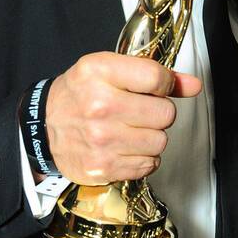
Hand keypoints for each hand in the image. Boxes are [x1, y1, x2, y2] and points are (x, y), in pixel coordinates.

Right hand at [46, 52, 201, 184]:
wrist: (44, 128)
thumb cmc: (79, 95)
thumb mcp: (108, 70)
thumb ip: (154, 74)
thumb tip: (193, 85)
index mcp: (99, 73)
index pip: (157, 78)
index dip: (164, 84)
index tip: (154, 88)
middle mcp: (100, 106)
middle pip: (165, 113)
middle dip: (158, 113)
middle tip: (139, 112)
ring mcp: (102, 140)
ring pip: (160, 141)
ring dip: (151, 137)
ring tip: (130, 130)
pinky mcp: (105, 166)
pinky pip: (149, 164)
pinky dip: (142, 157)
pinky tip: (125, 147)